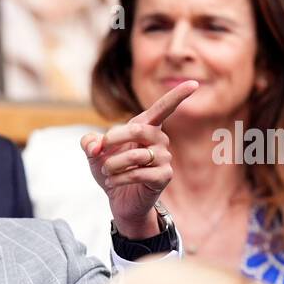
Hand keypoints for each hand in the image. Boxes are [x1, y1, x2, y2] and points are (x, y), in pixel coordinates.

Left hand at [82, 80, 198, 237]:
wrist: (118, 199)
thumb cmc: (110, 170)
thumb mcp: (94, 153)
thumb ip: (89, 142)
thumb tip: (94, 146)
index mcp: (147, 127)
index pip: (164, 108)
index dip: (177, 95)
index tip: (194, 83)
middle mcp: (160, 139)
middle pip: (138, 130)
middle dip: (112, 140)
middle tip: (99, 151)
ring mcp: (164, 158)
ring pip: (135, 156)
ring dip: (112, 164)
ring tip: (107, 172)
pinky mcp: (163, 177)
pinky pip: (138, 174)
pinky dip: (119, 178)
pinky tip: (113, 182)